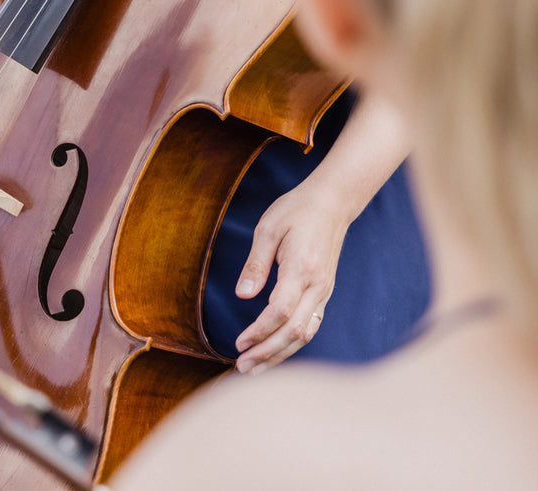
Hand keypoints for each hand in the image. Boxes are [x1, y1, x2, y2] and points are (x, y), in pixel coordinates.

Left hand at [231, 179, 351, 373]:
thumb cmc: (296, 211)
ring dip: (279, 354)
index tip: (238, 343)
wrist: (333, 203)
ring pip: (305, 333)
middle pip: (294, 331)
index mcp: (301, 269)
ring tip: (254, 368)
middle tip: (242, 368)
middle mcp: (317, 286)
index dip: (259, 332)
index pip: (280, 312)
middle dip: (267, 353)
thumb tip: (242, 294)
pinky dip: (292, 343)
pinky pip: (310, 325)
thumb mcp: (268, 229)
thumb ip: (255, 263)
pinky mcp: (324, 292)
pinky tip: (275, 352)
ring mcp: (324, 291)